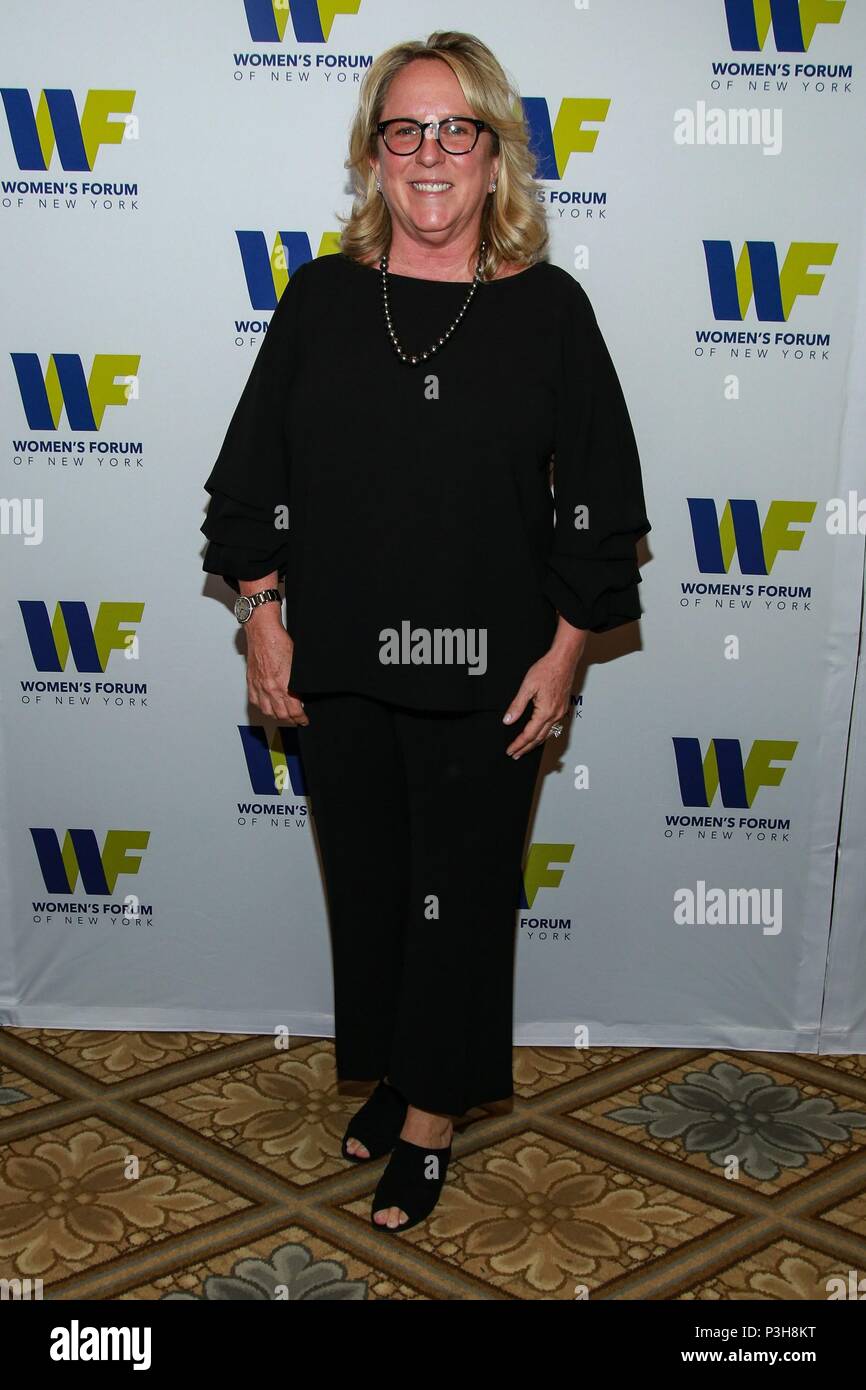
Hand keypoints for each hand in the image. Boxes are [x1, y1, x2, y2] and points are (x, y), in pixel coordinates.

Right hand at [244, 610, 308, 724]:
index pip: (294, 711)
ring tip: (283, 714)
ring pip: (267, 711)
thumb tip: (301, 693)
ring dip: (276, 715)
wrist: (263, 631)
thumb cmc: (279, 642)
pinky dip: (262, 707)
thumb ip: (298, 682)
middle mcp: (269, 688)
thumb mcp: (297, 664)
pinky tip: (267, 705)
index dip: (301, 719)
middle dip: (290, 719)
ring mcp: (259, 686)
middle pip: (280, 715)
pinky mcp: (251, 681)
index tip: (304, 720)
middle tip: (296, 719)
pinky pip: (255, 701)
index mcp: (283, 685)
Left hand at [502, 638, 583, 757]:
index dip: (518, 744)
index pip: (529, 734)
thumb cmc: (547, 670)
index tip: (510, 750)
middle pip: (538, 738)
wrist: (564, 661)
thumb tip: (508, 720)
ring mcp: (560, 713)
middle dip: (526, 748)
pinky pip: (553, 727)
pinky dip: (543, 735)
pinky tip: (538, 735)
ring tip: (525, 749)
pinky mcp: (562, 709)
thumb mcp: (527, 687)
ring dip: (535, 744)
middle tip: (515, 754)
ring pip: (547, 735)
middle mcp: (555, 715)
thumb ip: (517, 705)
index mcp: (545, 712)